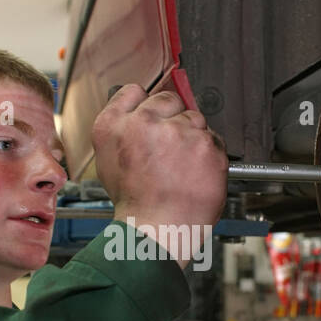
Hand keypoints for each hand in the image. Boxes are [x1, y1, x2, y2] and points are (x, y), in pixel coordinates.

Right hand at [92, 85, 227, 264]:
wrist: (158, 229)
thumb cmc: (135, 203)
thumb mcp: (107, 162)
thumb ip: (121, 130)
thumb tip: (137, 114)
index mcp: (114, 125)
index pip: (134, 91)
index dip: (146, 104)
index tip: (154, 116)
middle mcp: (144, 122)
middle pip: (168, 99)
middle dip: (172, 118)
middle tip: (170, 149)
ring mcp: (177, 131)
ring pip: (194, 118)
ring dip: (192, 137)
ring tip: (182, 166)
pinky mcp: (205, 144)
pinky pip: (213, 138)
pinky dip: (209, 154)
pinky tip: (195, 173)